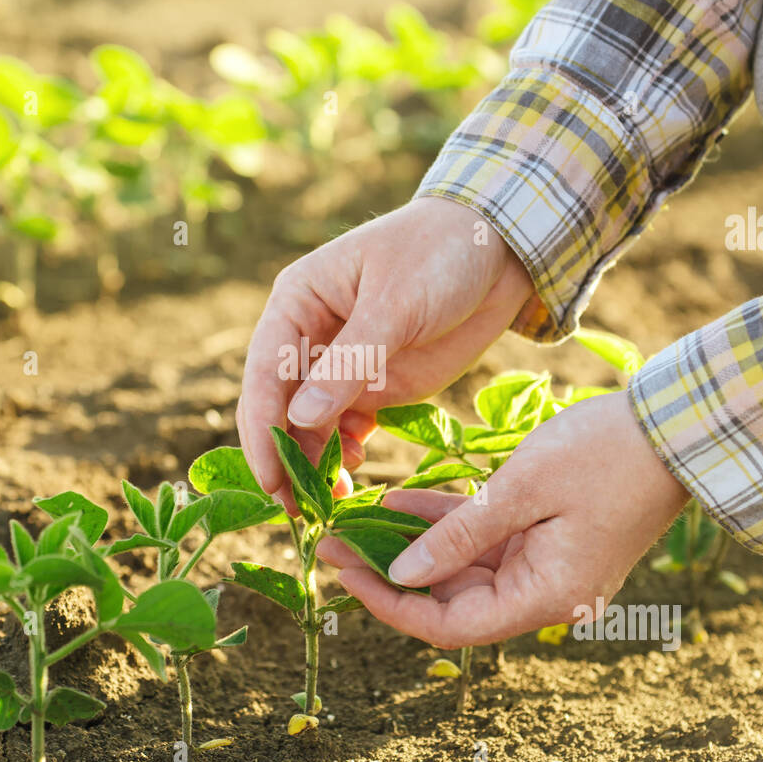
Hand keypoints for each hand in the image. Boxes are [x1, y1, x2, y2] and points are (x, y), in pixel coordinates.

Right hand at [239, 196, 532, 511]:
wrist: (500, 251)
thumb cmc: (439, 254)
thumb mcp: (396, 305)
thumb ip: (350, 363)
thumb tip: (298, 419)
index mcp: (297, 303)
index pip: (264, 373)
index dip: (262, 429)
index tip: (270, 478)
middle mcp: (308, 338)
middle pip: (279, 407)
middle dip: (284, 457)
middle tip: (295, 510)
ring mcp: (339, 367)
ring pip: (309, 427)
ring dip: (313, 464)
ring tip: (329, 503)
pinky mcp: (373, 388)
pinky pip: (344, 431)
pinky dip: (343, 457)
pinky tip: (354, 476)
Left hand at [316, 391, 691, 647]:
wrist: (675, 426)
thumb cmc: (606, 454)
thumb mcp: (522, 489)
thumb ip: (458, 535)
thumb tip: (401, 573)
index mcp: (546, 597)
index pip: (451, 626)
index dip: (392, 607)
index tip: (344, 575)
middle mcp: (544, 592)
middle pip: (451, 600)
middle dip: (390, 573)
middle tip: (331, 543)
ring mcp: (546, 565)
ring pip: (462, 567)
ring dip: (411, 546)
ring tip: (352, 522)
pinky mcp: (546, 536)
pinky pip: (483, 538)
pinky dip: (444, 524)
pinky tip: (396, 503)